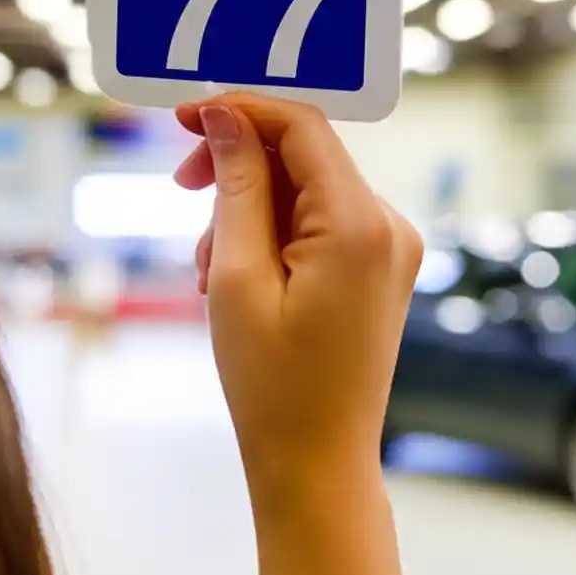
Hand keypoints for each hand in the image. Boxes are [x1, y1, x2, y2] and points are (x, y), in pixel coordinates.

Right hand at [172, 94, 422, 485]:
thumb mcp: (237, 277)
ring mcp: (393, 251)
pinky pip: (321, 226)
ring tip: (214, 278)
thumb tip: (227, 117)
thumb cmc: (272, 385)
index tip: (182, 120)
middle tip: (183, 197)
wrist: (317, 464)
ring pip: (306, 192)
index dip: (239, 110)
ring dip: (249, 214)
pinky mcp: (382, 271)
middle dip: (237, 170)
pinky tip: (242, 286)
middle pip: (305, 157)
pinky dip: (275, 239)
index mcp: (362, 224)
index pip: (303, 127)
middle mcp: (392, 227)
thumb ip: (235, 187)